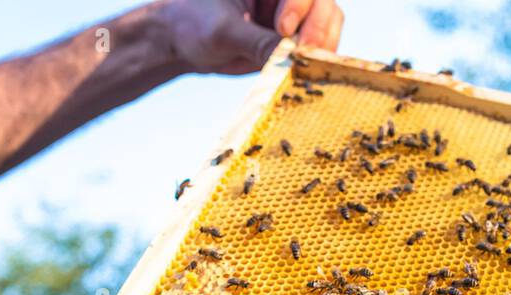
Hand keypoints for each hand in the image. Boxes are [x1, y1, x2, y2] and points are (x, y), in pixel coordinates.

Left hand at [156, 0, 343, 74]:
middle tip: (303, 54)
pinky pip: (318, 44)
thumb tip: (289, 58)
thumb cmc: (194, 25)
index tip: (284, 30)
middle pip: (322, 3)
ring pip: (328, 20)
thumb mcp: (224, 32)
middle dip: (317, 28)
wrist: (182, 42)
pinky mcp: (293, 38)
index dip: (299, 6)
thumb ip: (257, 42)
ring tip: (308, 66)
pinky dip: (318, 58)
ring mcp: (293, 13)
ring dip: (323, 44)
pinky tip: (309, 72)